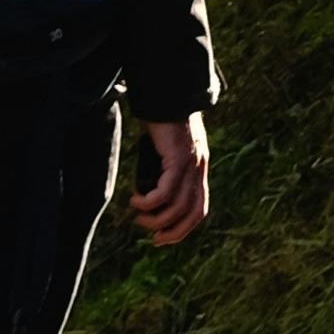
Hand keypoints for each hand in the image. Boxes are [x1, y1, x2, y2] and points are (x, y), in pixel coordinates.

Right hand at [129, 113, 212, 251]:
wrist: (166, 96)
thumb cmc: (162, 122)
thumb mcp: (167, 151)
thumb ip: (165, 169)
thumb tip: (148, 189)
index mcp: (198, 169)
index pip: (199, 208)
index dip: (183, 228)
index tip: (163, 237)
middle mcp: (198, 169)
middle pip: (192, 213)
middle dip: (173, 232)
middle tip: (152, 237)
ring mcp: (190, 164)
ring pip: (177, 207)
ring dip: (155, 218)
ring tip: (138, 214)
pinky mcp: (178, 158)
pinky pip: (164, 192)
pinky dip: (149, 202)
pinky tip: (135, 200)